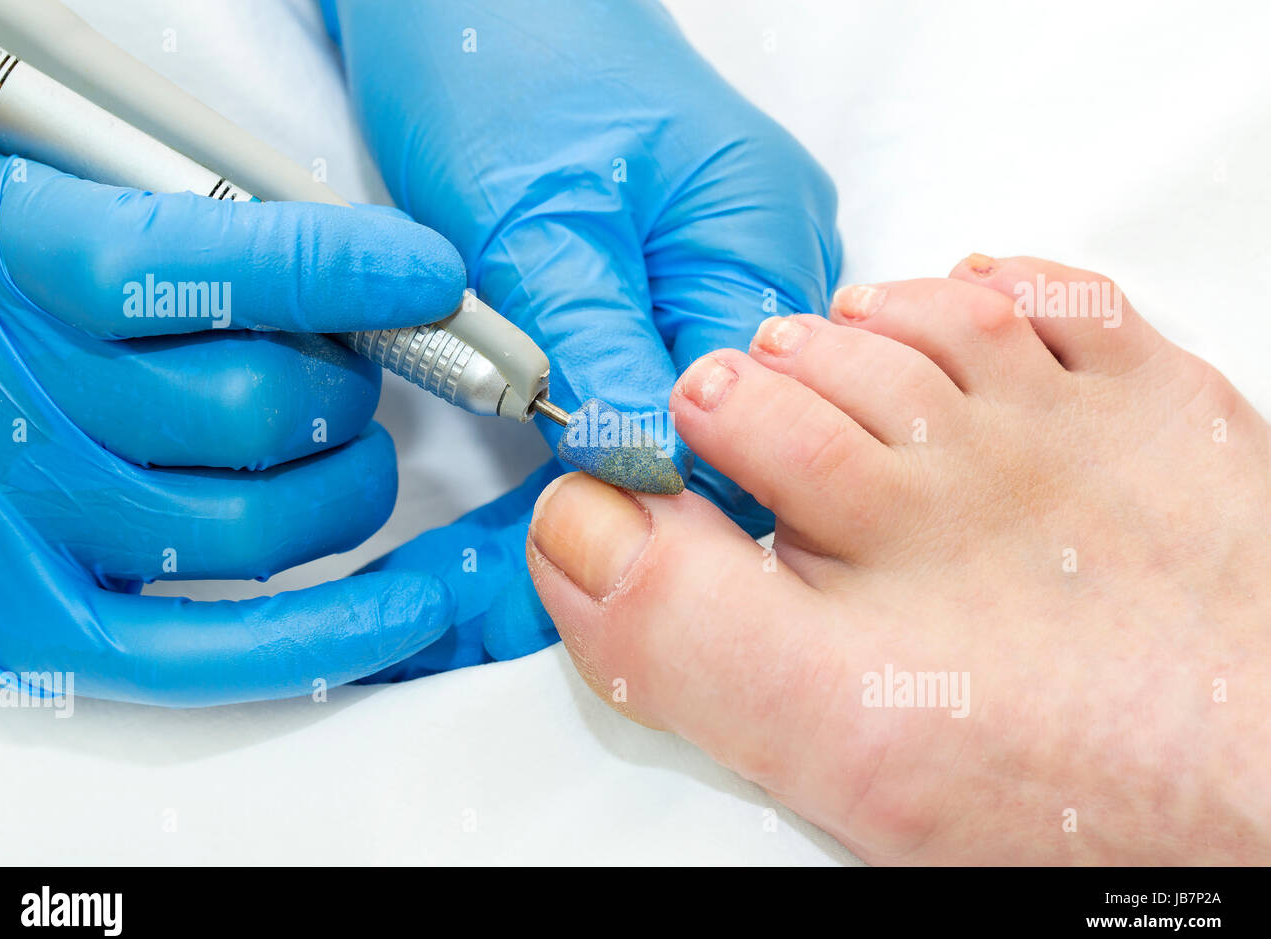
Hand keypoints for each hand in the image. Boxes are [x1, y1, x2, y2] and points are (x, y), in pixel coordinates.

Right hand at [0, 153, 466, 704]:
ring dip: (350, 485)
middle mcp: (16, 404)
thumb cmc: (0, 276)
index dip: (334, 271)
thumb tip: (365, 249)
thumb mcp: (55, 186)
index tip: (425, 272)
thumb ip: (181, 205)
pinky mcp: (47, 621)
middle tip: (355, 364)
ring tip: (346, 447)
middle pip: (252, 408)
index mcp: (8, 261)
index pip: (184, 267)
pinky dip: (326, 636)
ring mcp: (34, 524)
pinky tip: (412, 608)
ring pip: (258, 525)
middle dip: (348, 384)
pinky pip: (204, 655)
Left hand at [322, 0, 840, 672]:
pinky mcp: (697, 250)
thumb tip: (645, 475)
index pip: (759, 425)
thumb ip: (596, 353)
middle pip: (748, 420)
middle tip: (548, 484)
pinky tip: (572, 378)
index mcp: (762, 233)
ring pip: (710, 397)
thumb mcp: (532, 222)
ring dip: (631, 425)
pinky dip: (623, 382)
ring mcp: (743, 248)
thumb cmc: (496, 70)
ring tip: (551, 420)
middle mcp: (778, 247)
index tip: (585, 532)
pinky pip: (681, 352)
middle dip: (651, 465)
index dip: (673, 490)